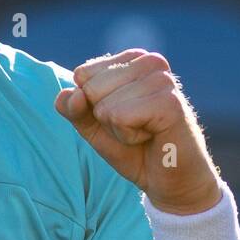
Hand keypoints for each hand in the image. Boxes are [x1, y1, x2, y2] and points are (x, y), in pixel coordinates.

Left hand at [54, 50, 222, 213]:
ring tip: (145, 132)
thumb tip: (70, 93)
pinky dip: (128, 136)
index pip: (83, 74)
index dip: (93, 106)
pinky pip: (120, 117)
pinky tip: (152, 136)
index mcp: (134, 59)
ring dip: (118, 129)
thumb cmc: (134, 149)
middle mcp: (151, 62)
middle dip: (105, 118)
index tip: (122, 117)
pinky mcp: (169, 102)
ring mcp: (163, 80)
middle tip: (134, 127)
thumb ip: (73, 108)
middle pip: (91, 88)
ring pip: (105, 105)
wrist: (168, 181)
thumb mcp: (93, 127)